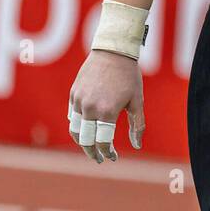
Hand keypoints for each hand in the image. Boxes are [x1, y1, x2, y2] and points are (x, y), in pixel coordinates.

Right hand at [67, 49, 144, 163]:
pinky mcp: (73, 94)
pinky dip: (78, 126)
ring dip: (82, 142)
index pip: (102, 142)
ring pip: (75, 130)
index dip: (107, 153)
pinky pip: (72, 116)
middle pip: (85, 140)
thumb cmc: (129, 76)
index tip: (113, 157)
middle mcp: (90, 108)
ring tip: (90, 147)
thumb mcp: (137, 101)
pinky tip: (86, 129)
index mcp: (107, 112)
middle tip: (99, 158)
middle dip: (92, 153)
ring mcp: (79, 101)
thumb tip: (137, 146)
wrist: (113, 51)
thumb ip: (137, 125)